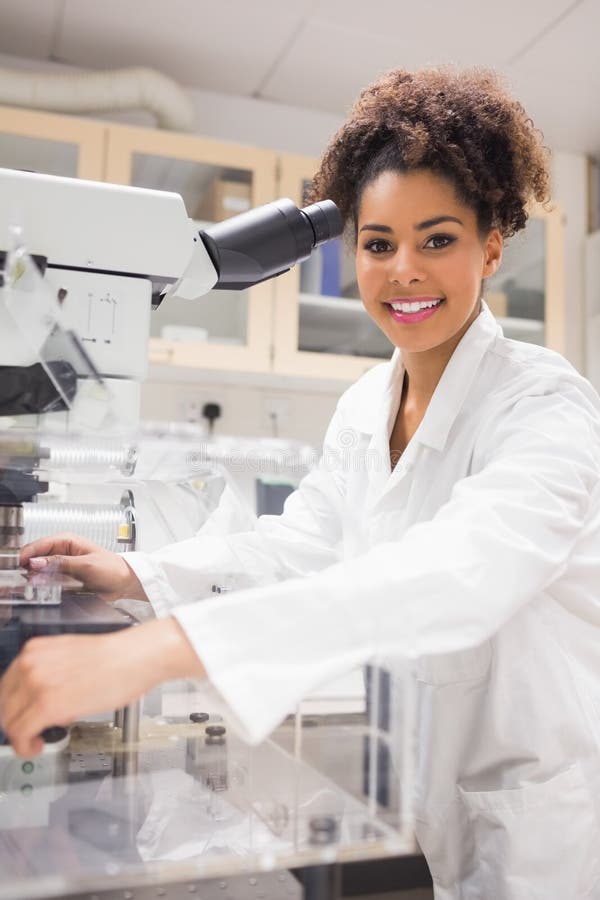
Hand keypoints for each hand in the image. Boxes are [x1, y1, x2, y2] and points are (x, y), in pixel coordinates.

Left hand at [0, 617, 205, 756]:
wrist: (135, 658)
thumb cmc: (116, 658)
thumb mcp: (72, 657)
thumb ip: (51, 674)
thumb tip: (45, 700)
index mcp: (35, 650)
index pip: (8, 686)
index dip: (15, 707)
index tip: (25, 717)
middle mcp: (31, 664)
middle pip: (5, 704)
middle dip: (17, 722)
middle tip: (33, 732)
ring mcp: (37, 684)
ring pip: (9, 721)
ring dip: (21, 737)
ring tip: (38, 740)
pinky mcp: (47, 705)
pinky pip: (20, 734)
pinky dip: (24, 747)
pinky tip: (37, 747)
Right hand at [20, 533, 146, 601]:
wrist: (124, 583)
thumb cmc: (112, 569)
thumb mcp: (85, 566)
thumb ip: (60, 564)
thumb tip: (37, 562)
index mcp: (67, 540)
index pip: (39, 544)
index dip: (28, 555)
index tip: (21, 566)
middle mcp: (62, 551)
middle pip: (36, 557)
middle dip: (30, 568)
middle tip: (27, 579)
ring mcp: (62, 564)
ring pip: (40, 570)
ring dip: (36, 577)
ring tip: (35, 585)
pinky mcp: (64, 576)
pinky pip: (48, 580)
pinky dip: (44, 584)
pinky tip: (45, 588)